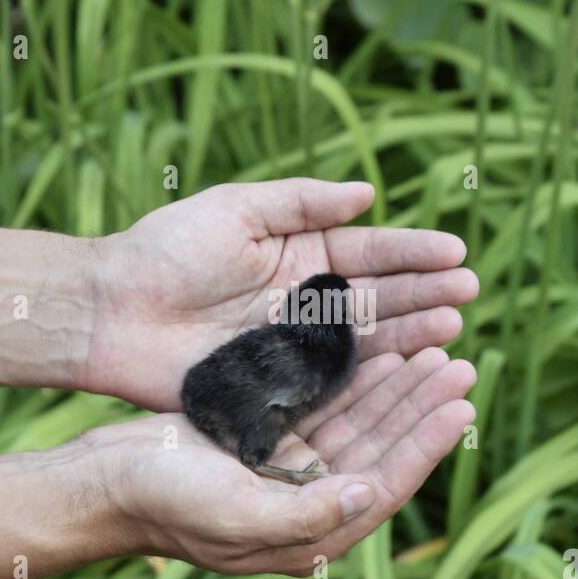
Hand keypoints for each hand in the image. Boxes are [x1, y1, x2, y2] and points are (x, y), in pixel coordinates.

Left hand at [83, 178, 477, 409]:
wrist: (109, 309)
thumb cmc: (166, 250)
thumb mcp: (235, 209)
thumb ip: (302, 202)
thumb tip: (369, 193)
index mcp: (299, 255)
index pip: (369, 252)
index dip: (413, 254)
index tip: (456, 254)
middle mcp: (305, 302)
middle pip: (378, 298)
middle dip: (424, 294)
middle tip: (468, 294)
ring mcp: (294, 346)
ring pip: (364, 342)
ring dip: (409, 334)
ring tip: (451, 327)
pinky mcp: (277, 386)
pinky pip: (331, 383)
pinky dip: (369, 379)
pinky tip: (406, 373)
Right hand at [89, 347, 475, 574]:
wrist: (103, 482)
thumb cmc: (162, 504)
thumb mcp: (236, 515)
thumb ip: (306, 514)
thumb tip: (372, 492)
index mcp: (309, 534)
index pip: (385, 484)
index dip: (425, 444)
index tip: (461, 405)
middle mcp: (309, 503)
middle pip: (382, 449)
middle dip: (421, 408)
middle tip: (459, 363)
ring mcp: (290, 471)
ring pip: (360, 424)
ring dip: (396, 390)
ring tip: (433, 351)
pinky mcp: (269, 441)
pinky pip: (327, 408)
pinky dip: (356, 382)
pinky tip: (381, 353)